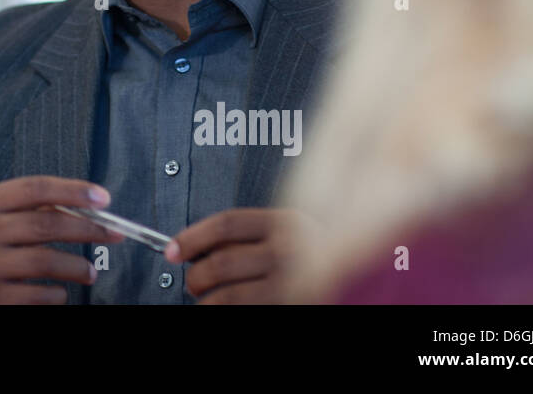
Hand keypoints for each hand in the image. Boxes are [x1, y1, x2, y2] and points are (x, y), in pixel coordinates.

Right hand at [0, 176, 122, 304]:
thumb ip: (27, 208)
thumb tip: (83, 207)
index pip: (35, 188)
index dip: (73, 191)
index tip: (103, 198)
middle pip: (46, 224)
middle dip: (88, 229)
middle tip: (112, 233)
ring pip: (47, 261)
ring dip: (78, 267)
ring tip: (90, 271)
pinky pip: (40, 294)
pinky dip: (58, 294)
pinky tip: (60, 292)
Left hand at [166, 207, 315, 302]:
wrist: (360, 275)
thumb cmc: (310, 254)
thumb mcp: (285, 233)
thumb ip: (250, 235)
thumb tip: (197, 247)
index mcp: (284, 222)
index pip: (226, 224)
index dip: (192, 237)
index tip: (172, 250)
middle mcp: (289, 251)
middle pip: (222, 261)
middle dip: (196, 275)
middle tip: (193, 282)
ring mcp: (293, 282)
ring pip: (229, 295)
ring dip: (207, 301)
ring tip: (206, 301)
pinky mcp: (293, 304)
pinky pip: (246, 310)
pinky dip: (225, 311)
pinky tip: (223, 308)